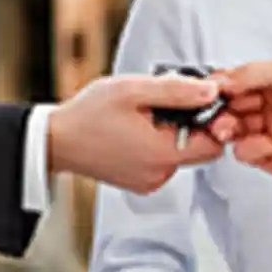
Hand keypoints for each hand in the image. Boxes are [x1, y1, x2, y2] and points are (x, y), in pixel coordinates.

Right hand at [48, 74, 239, 193]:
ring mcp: (149, 181)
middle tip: (170, 102)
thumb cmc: (89, 115)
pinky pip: (164, 160)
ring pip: (182, 153)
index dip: (213, 120)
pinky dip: (160, 143)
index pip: (215, 144)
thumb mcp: (134, 90)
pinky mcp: (140, 182)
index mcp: (162, 153)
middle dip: (193, 123)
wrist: (57, 141)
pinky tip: (139, 127)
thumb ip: (178, 90)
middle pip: (200, 149)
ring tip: (148, 113)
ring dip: (175, 131)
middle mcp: (160, 174)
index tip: (199, 100)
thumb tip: (213, 91)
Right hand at [214, 59, 271, 187]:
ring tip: (232, 129)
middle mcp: (271, 107)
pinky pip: (247, 154)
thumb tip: (219, 79)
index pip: (235, 85)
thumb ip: (248, 73)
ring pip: (234, 133)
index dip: (220, 90)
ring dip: (228, 130)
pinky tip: (265, 144)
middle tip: (217, 114)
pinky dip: (250, 149)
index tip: (209, 94)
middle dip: (219, 112)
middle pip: (230, 110)